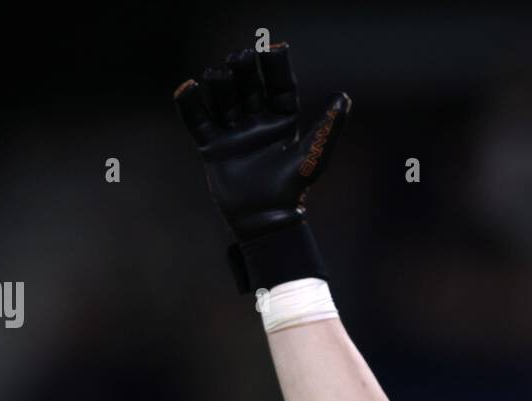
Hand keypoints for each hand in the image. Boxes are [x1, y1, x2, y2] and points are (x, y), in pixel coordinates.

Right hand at [174, 44, 350, 241]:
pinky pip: (196, 119)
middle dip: (241, 68)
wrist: (264, 221)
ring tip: (217, 78)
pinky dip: (189, 104)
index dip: (274, 65)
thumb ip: (328, 127)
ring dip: (219, 84)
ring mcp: (233, 131)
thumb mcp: (312, 156)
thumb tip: (344, 97)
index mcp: (282, 118)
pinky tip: (187, 88)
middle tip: (239, 60)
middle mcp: (257, 120)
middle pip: (246, 84)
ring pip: (222, 97)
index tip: (271, 49)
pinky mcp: (212, 146)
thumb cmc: (292, 190)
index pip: (278, 83)